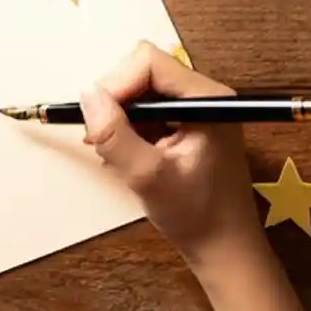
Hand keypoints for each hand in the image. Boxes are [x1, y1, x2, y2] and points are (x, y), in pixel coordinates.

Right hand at [79, 41, 263, 266]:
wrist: (223, 248)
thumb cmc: (196, 215)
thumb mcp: (147, 176)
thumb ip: (115, 135)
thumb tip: (88, 96)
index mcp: (207, 100)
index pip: (148, 62)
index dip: (116, 84)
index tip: (99, 119)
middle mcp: (203, 96)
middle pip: (141, 71)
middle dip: (114, 101)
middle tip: (102, 139)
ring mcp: (194, 109)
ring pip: (138, 90)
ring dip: (118, 117)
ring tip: (114, 152)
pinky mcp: (185, 123)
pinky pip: (144, 108)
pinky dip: (126, 127)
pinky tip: (125, 154)